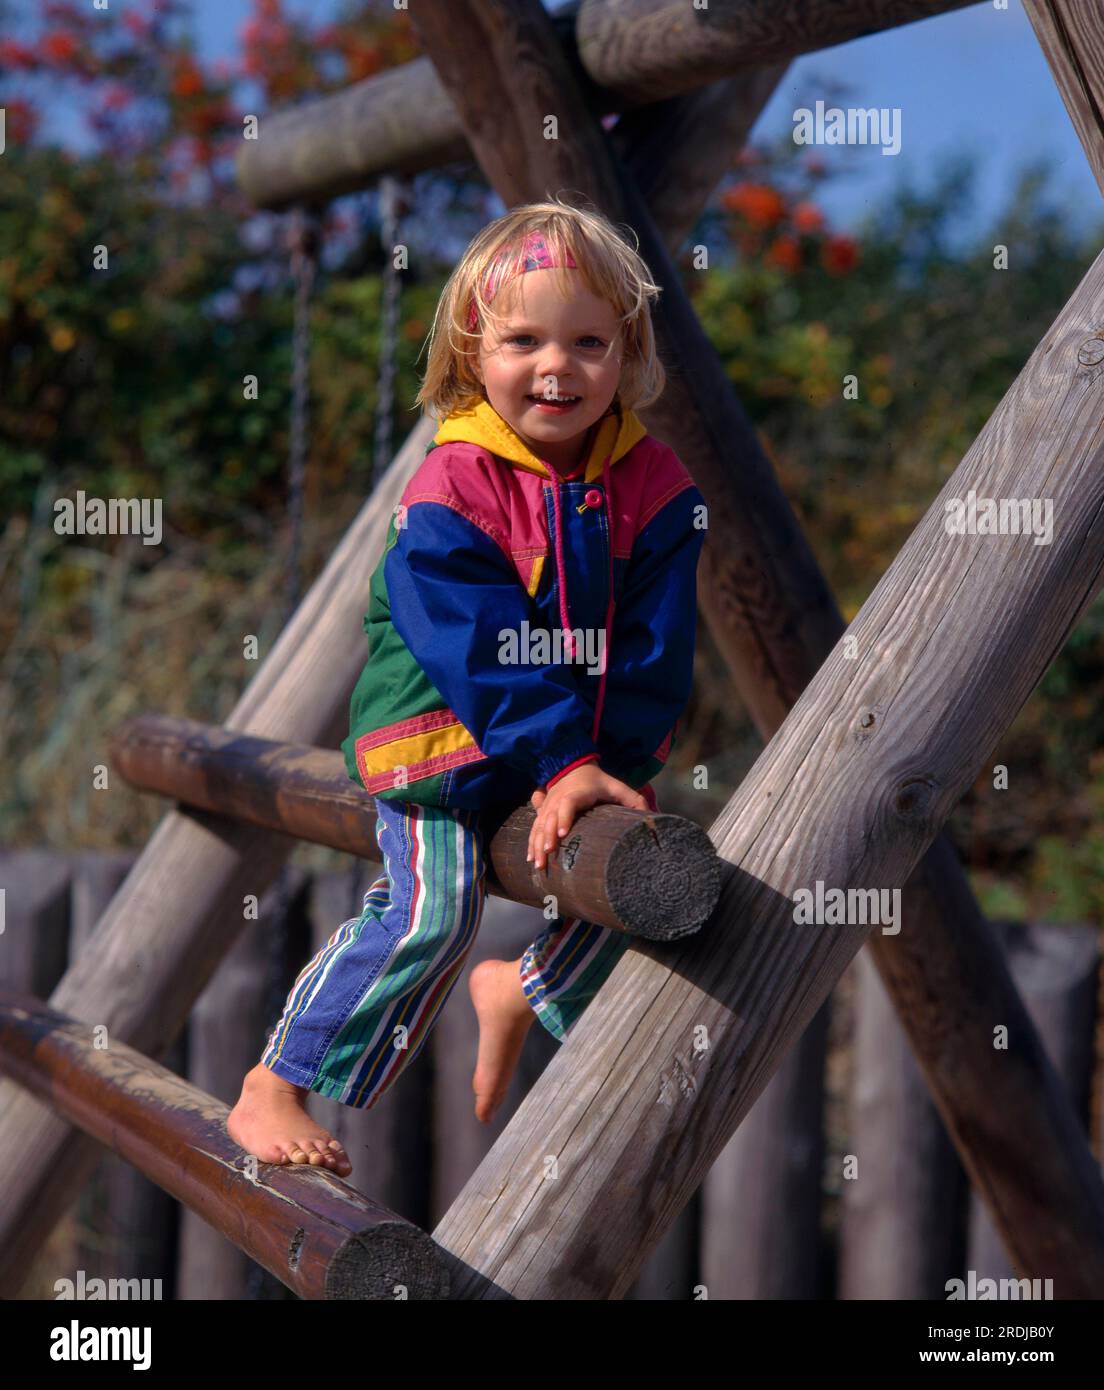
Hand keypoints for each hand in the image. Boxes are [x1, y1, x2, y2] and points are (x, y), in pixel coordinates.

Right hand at [527, 764, 648, 870]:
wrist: (572, 766)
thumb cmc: (599, 782)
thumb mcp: (618, 787)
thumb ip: (634, 800)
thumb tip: (652, 817)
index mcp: (578, 792)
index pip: (569, 803)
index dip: (565, 817)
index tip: (564, 833)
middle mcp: (560, 798)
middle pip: (550, 818)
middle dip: (547, 837)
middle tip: (548, 855)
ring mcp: (549, 806)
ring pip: (540, 825)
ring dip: (537, 844)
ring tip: (538, 864)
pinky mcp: (543, 812)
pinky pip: (535, 828)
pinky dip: (531, 843)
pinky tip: (531, 859)